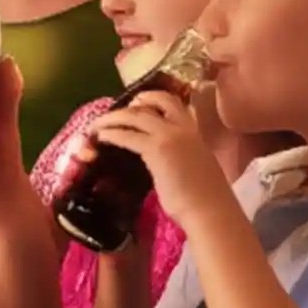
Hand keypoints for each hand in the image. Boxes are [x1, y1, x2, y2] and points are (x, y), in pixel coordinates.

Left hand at [91, 92, 228, 224]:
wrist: (210, 210)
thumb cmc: (204, 197)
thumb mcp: (193, 165)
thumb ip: (176, 154)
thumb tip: (160, 158)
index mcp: (194, 130)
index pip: (172, 102)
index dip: (152, 98)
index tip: (137, 103)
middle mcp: (183, 127)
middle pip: (151, 103)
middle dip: (129, 105)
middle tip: (112, 114)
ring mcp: (169, 135)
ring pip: (135, 116)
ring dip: (113, 118)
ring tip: (97, 125)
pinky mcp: (156, 149)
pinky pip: (127, 135)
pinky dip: (112, 134)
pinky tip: (102, 137)